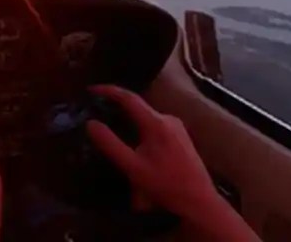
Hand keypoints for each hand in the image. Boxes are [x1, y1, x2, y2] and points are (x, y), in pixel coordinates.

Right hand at [86, 85, 257, 241]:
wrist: (199, 201)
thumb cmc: (165, 185)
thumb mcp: (132, 167)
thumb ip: (110, 144)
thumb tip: (91, 123)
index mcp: (156, 122)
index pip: (128, 97)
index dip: (108, 90)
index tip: (91, 90)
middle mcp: (168, 118)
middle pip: (138, 107)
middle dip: (118, 107)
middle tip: (98, 111)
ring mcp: (178, 127)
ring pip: (147, 117)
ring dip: (130, 120)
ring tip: (113, 127)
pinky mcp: (182, 137)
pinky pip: (156, 125)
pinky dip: (142, 127)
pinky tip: (135, 142)